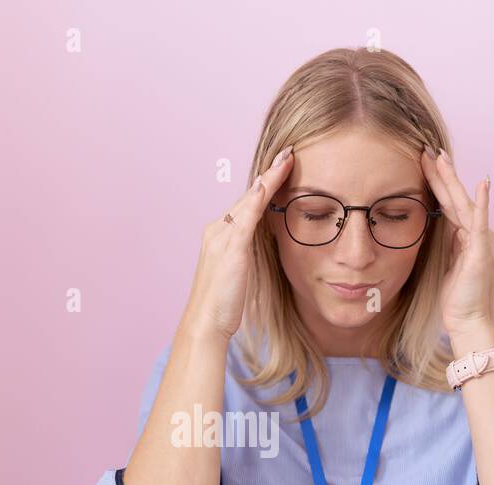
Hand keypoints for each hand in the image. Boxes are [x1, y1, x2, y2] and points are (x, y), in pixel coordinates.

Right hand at [181, 145, 293, 340]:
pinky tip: (269, 183)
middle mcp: (218, 231)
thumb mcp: (239, 274)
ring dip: (268, 178)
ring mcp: (222, 238)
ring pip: (248, 200)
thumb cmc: (223, 305)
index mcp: (220, 236)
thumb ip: (248, 255)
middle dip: (268, 174)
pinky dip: (258, 198)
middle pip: (248, 196)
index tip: (282, 167)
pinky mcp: (231, 248)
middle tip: (288, 152)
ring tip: (287, 158)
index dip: (265, 186)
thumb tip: (262, 245)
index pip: (246, 204)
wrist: (205, 323)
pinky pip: (246, 217)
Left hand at [421, 147, 493, 337]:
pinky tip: (482, 184)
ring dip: (452, 180)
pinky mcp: (482, 251)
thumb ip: (445, 243)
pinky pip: (480, 223)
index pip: (448, 203)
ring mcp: (481, 241)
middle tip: (428, 149)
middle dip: (441, 173)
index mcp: (466, 236)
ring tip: (441, 158)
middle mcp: (477, 234)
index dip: (437, 182)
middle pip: (455, 198)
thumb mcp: (446, 264)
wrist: (469, 321)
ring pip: (463, 204)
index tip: (424, 162)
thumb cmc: (457, 298)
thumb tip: (432, 225)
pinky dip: (481, 203)